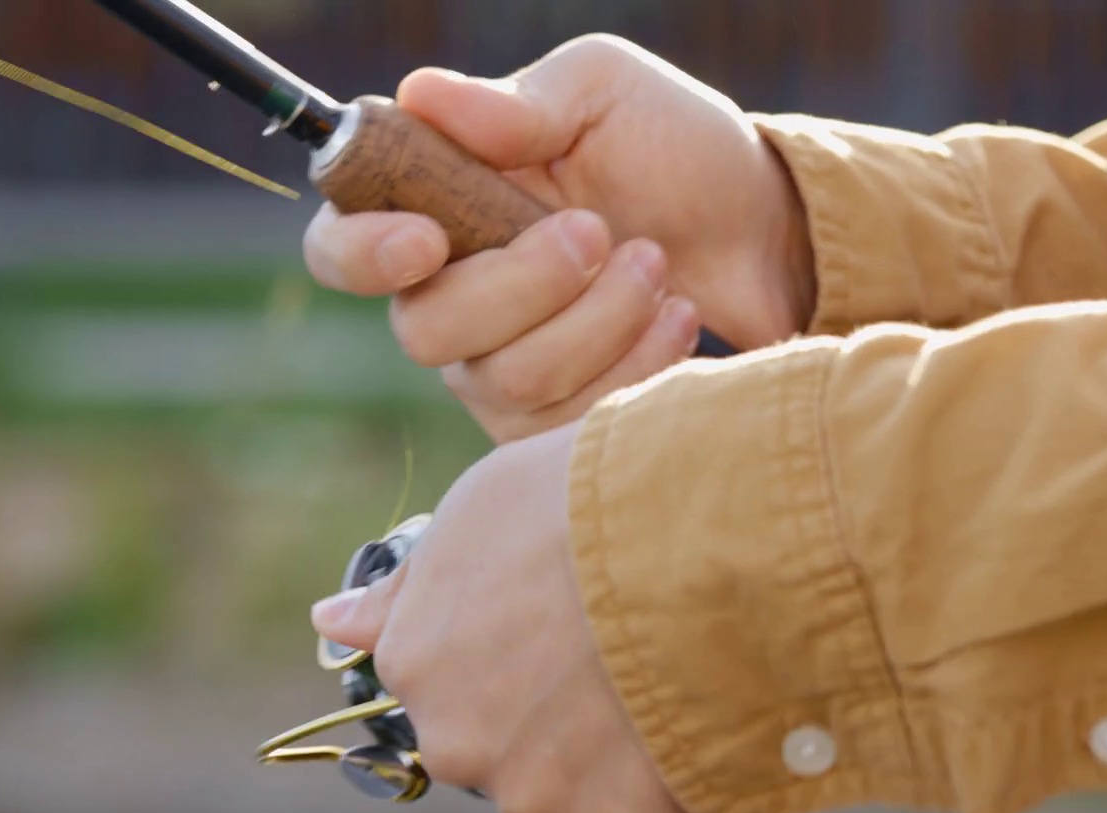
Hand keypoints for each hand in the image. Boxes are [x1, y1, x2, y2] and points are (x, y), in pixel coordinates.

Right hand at [304, 35, 814, 442]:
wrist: (765, 234)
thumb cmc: (674, 147)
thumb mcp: (604, 94)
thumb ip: (516, 104)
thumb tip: (419, 95)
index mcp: (433, 205)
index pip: (340, 247)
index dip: (362, 254)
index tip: (430, 241)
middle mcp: (447, 293)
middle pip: (426, 329)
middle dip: (527, 284)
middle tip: (603, 231)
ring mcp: (494, 366)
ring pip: (505, 379)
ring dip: (599, 319)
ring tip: (656, 265)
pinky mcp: (548, 422)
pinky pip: (560, 425)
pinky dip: (631, 368)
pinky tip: (674, 320)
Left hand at [310, 423, 709, 812]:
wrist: (698, 536)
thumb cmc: (584, 500)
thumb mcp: (478, 509)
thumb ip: (405, 588)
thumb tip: (331, 623)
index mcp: (415, 662)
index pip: (448, 684)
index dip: (516, 652)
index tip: (564, 622)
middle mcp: (456, 742)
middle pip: (502, 748)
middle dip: (552, 716)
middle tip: (619, 652)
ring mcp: (534, 794)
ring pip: (571, 791)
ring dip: (614, 755)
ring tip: (669, 676)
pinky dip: (671, 795)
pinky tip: (696, 724)